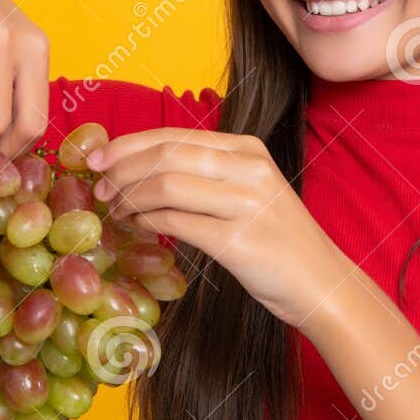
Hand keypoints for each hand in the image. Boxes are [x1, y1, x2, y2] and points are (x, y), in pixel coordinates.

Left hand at [87, 128, 352, 329]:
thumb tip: (139, 170)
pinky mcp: (238, 240)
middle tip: (98, 189)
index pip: (175, 135)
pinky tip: (134, 228)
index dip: (128, 145)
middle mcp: (248, 168)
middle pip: (166, 155)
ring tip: (114, 211)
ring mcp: (245, 203)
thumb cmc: (278, 241)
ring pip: (166, 185)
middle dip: (121, 169)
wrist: (322, 283)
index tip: (97, 160)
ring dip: (130, 198)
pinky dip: (146, 223)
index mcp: (247, 149)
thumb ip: (205, 175)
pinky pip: (176, 222)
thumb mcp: (247, 192)